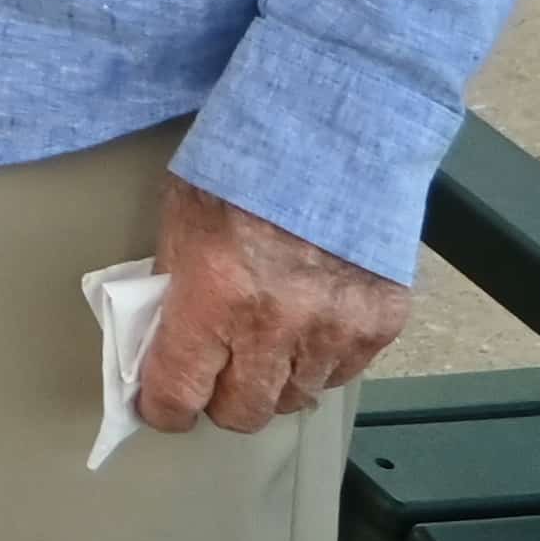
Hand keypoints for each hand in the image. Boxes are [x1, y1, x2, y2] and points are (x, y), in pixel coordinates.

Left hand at [136, 174, 408, 432]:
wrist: (334, 128)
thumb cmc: (250, 160)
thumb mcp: (184, 215)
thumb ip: (174, 283)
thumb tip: (162, 337)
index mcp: (216, 293)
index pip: (179, 391)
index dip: (163, 406)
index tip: (160, 405)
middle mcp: (277, 323)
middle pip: (241, 412)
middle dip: (218, 400)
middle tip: (213, 376)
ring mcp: (335, 327)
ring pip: (294, 400)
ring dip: (273, 383)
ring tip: (263, 346)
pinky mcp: (380, 324)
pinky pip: (341, 375)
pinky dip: (319, 363)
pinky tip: (307, 329)